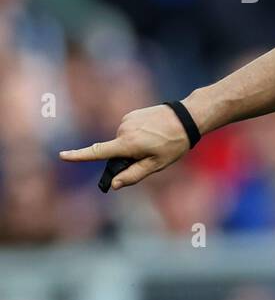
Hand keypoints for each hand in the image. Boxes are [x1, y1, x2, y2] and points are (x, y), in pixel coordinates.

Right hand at [59, 104, 192, 189]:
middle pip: (116, 150)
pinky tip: (153, 132)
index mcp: (127, 144)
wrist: (186, 117)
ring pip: (123, 140)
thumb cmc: (174, 143)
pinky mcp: (131, 114)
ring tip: (156, 141)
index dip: (79, 155)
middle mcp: (123, 130)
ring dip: (134, 145)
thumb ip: (134, 174)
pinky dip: (136, 135)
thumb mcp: (157, 164)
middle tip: (151, 154)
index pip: (98, 152)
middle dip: (127, 156)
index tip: (63, 156)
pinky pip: (128, 130)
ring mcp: (126, 120)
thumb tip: (115, 185)